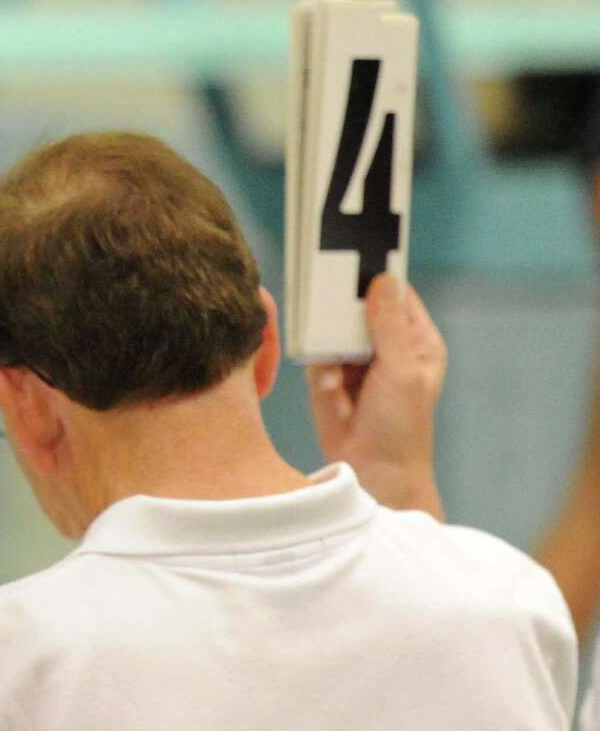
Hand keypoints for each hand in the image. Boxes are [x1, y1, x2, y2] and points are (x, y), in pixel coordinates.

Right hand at [305, 273, 446, 518]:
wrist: (374, 474)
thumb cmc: (402, 426)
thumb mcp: (402, 371)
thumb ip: (389, 326)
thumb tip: (382, 280)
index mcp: (415, 340)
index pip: (395, 294)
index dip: (377, 276)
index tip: (355, 256)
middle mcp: (384, 346)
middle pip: (357, 308)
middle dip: (342, 308)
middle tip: (327, 296)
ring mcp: (354, 362)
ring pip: (332, 331)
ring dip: (330, 346)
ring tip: (335, 367)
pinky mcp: (327, 379)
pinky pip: (315, 358)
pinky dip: (320, 371)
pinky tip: (331, 390)